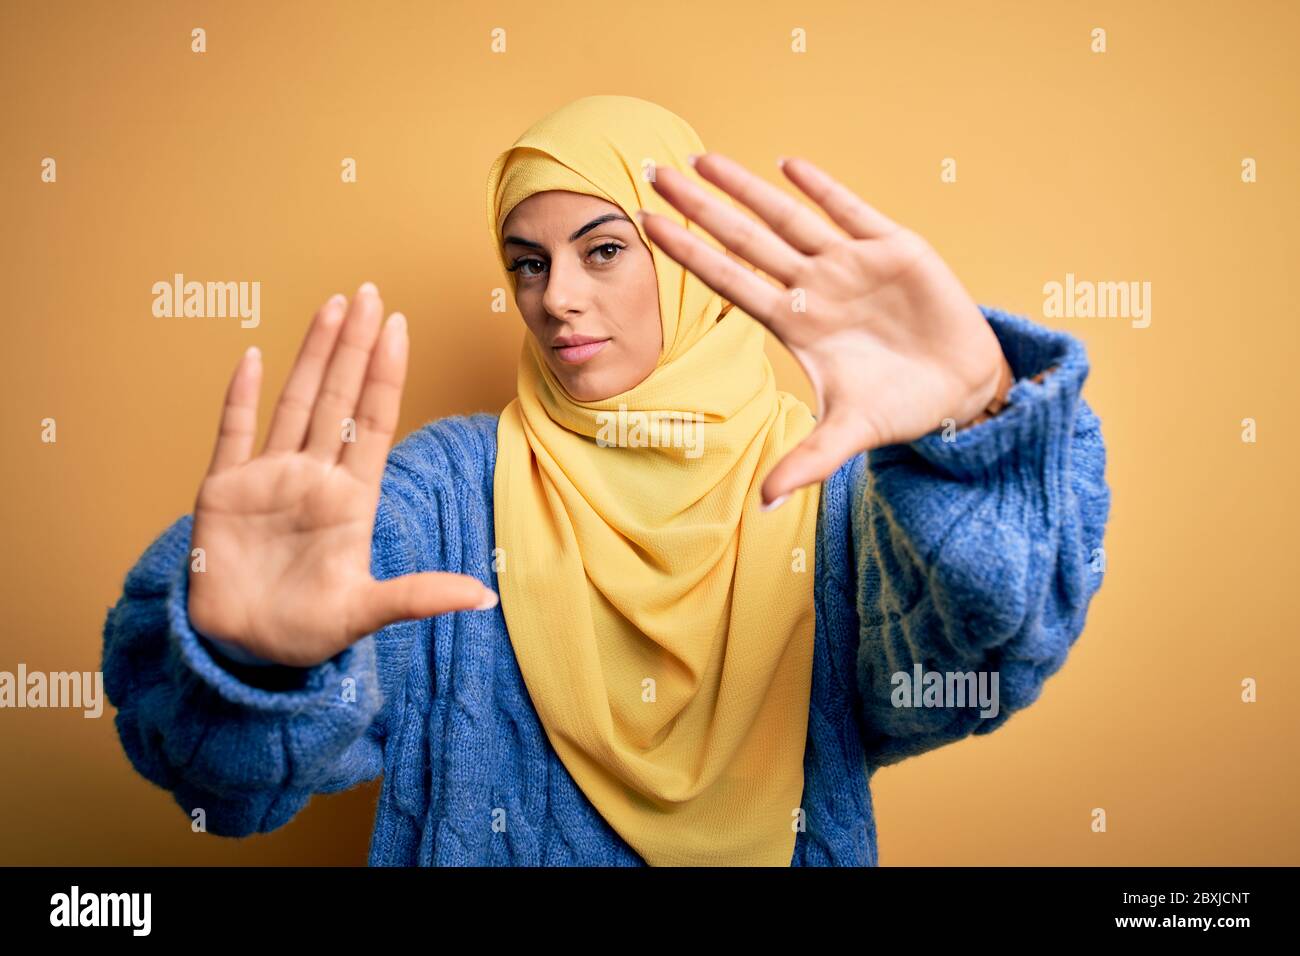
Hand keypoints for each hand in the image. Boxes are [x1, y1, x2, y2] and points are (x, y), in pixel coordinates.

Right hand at [187, 283, 496, 668]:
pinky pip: (232, 433)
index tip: (398, 328)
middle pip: (338, 397)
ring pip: (294, 402)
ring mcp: (268, 479)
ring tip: (331, 306)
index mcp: (350, 499)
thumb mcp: (366, 613)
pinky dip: (240, 397)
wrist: (243, 652)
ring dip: (311, 355)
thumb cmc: (307, 632)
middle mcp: (312, 478)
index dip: (385, 374)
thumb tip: (483, 599)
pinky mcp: (223, 490)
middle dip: (354, 345)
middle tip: (369, 293)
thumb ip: (418, 597)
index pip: (373, 422)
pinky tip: (253, 357)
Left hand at [642, 153, 1011, 505]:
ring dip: (746, 188)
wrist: (962, 388)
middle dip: (700, 207)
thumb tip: (763, 508)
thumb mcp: (849, 434)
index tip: (646, 227)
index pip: (729, 282)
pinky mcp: (896, 248)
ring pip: (787, 218)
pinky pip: (852, 210)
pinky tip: (787, 165)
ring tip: (702, 159)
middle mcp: (815, 287)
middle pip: (744, 240)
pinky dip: (822, 189)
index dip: (689, 254)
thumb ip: (806, 463)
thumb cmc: (900, 406)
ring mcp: (851, 264)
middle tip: (653, 172)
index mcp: (796, 324)